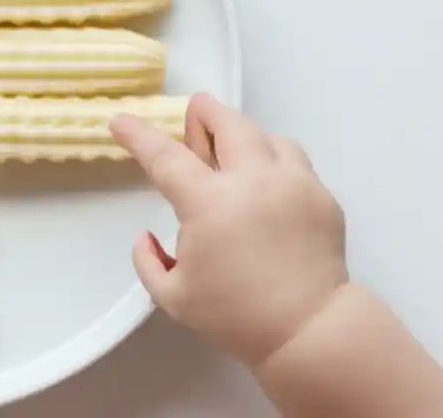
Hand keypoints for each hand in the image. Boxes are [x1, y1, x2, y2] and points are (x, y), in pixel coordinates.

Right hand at [110, 93, 348, 365]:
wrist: (309, 330)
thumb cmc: (235, 316)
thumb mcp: (172, 297)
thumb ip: (148, 262)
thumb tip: (146, 237)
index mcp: (209, 203)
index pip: (165, 156)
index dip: (138, 135)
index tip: (121, 121)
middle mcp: (252, 181)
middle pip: (226, 124)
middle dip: (205, 112)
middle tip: (195, 111)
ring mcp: (293, 183)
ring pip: (265, 137)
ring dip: (244, 135)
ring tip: (235, 149)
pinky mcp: (321, 196)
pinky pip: (294, 161)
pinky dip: (274, 159)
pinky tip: (267, 180)